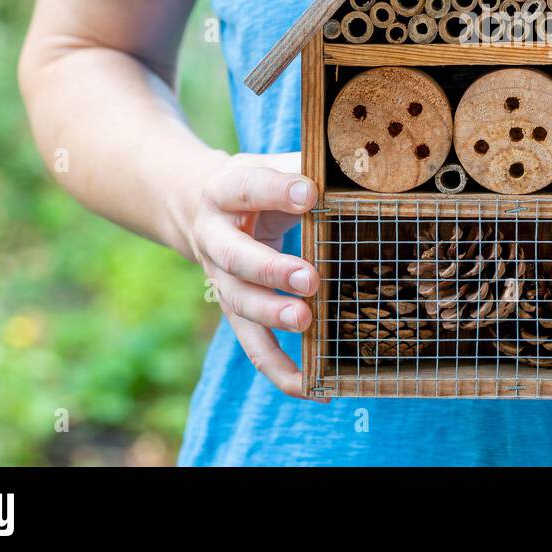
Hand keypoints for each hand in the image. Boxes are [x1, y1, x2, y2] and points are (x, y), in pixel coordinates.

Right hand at [184, 151, 325, 401]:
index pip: (249, 187)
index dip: (276, 190)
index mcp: (225, 190)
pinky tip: (312, 387)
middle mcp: (215, 238)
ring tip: (306, 320)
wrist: (196, 206)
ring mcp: (221, 279)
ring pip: (239, 304)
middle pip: (236, 258)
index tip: (310, 193)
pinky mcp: (234, 311)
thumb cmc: (252, 184)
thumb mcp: (267, 164)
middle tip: (309, 278)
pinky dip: (280, 370)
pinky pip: (253, 346)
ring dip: (272, 316)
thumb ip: (302, 167)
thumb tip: (356, 166)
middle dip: (271, 270)